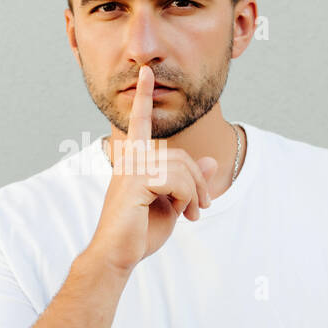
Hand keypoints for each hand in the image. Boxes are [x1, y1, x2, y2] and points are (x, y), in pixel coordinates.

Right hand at [87, 65, 217, 274]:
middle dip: (199, 182)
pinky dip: (187, 198)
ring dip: (196, 194)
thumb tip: (209, 160)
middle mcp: (130, 159)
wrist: (117, 255)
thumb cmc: (140, 232)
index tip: (145, 71)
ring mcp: (131, 168)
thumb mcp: (173, 204)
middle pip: (180, 155)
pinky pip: (177, 180)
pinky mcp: (135, 182)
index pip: (140, 123)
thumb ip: (188, 181)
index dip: (143, 97)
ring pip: (182, 167)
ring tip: (193, 215)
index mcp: (134, 161)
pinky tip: (182, 214)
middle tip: (203, 208)